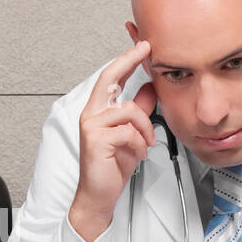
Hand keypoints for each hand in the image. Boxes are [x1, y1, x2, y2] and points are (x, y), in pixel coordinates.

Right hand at [67, 39, 157, 241]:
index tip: (143, 46)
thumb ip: (139, 111)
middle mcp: (91, 114)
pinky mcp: (96, 140)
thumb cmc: (111, 167)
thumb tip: (150, 89)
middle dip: (129, 61)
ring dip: (145, 128)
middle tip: (146, 49)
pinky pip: (128, 132)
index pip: (111, 77)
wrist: (99, 195)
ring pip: (129, 111)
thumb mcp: (132, 134)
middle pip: (109, 78)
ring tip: (146, 144)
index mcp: (98, 111)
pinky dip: (140, 144)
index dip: (127, 59)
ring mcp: (91, 126)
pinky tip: (138, 154)